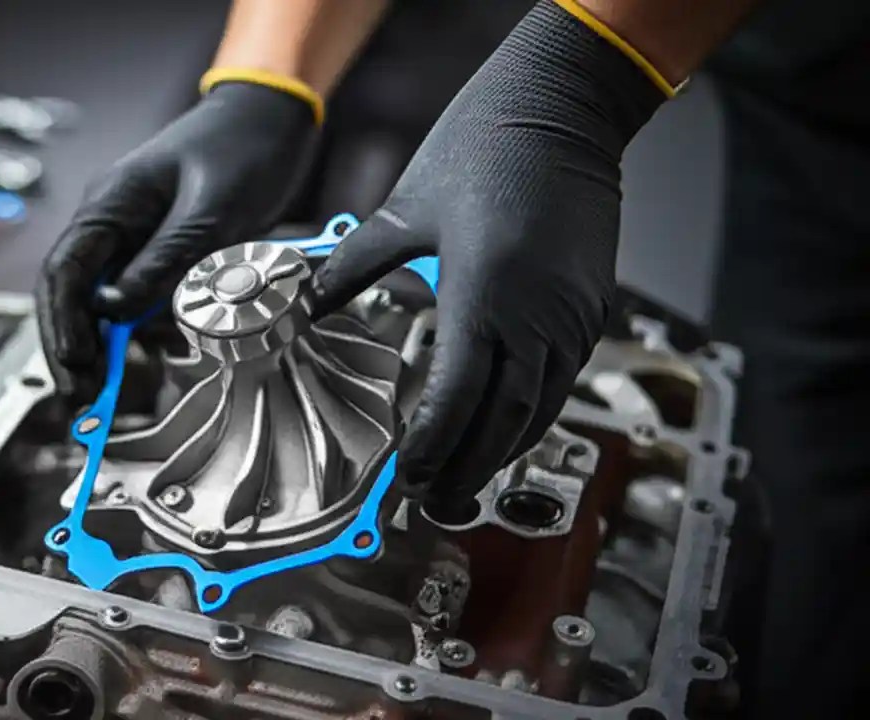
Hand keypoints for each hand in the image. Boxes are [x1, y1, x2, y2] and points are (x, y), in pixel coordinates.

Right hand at [37, 82, 317, 401]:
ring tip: (107, 392)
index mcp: (110, 205)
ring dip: (104, 348)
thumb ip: (164, 261)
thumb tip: (116, 312)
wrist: (271, 118)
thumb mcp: (209, 211)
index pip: (64, 272)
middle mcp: (114, 225)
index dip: (61, 324)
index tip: (75, 366)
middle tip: (84, 399)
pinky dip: (139, 332)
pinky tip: (146, 361)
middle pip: (74, 296)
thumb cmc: (240, 149)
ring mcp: (137, 240)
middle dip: (74, 348)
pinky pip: (141, 298)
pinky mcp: (165, 253)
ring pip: (106, 303)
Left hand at [311, 0, 664, 514]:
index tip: (406, 477)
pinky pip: (562, 380)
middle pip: (503, 420)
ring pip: (540, 409)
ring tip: (466, 478)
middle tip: (435, 501)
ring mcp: (571, 314)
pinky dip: (531, 414)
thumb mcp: (403, 208)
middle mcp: (536, 314)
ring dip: (502, 451)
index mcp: (482, 291)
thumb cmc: (482, 147)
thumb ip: (352, 265)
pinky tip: (504, 426)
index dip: (431, 446)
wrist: (560, 108)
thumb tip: (310, 302)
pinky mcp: (592, 307)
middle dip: (467, 469)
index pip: (456, 397)